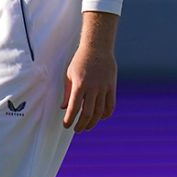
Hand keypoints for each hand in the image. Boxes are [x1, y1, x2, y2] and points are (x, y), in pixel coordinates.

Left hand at [62, 12, 117, 131]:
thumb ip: (67, 92)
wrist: (97, 47)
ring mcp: (104, 87)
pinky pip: (110, 105)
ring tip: (87, 127)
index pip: (74, 107)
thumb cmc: (80, 60)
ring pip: (100, 112)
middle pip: (88, 113)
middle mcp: (92, 87)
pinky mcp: (112, 87)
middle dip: (81, 124)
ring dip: (93, 122)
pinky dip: (106, 115)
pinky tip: (100, 118)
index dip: (69, 119)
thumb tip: (64, 108)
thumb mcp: (69, 74)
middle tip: (77, 129)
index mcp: (80, 84)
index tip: (66, 125)